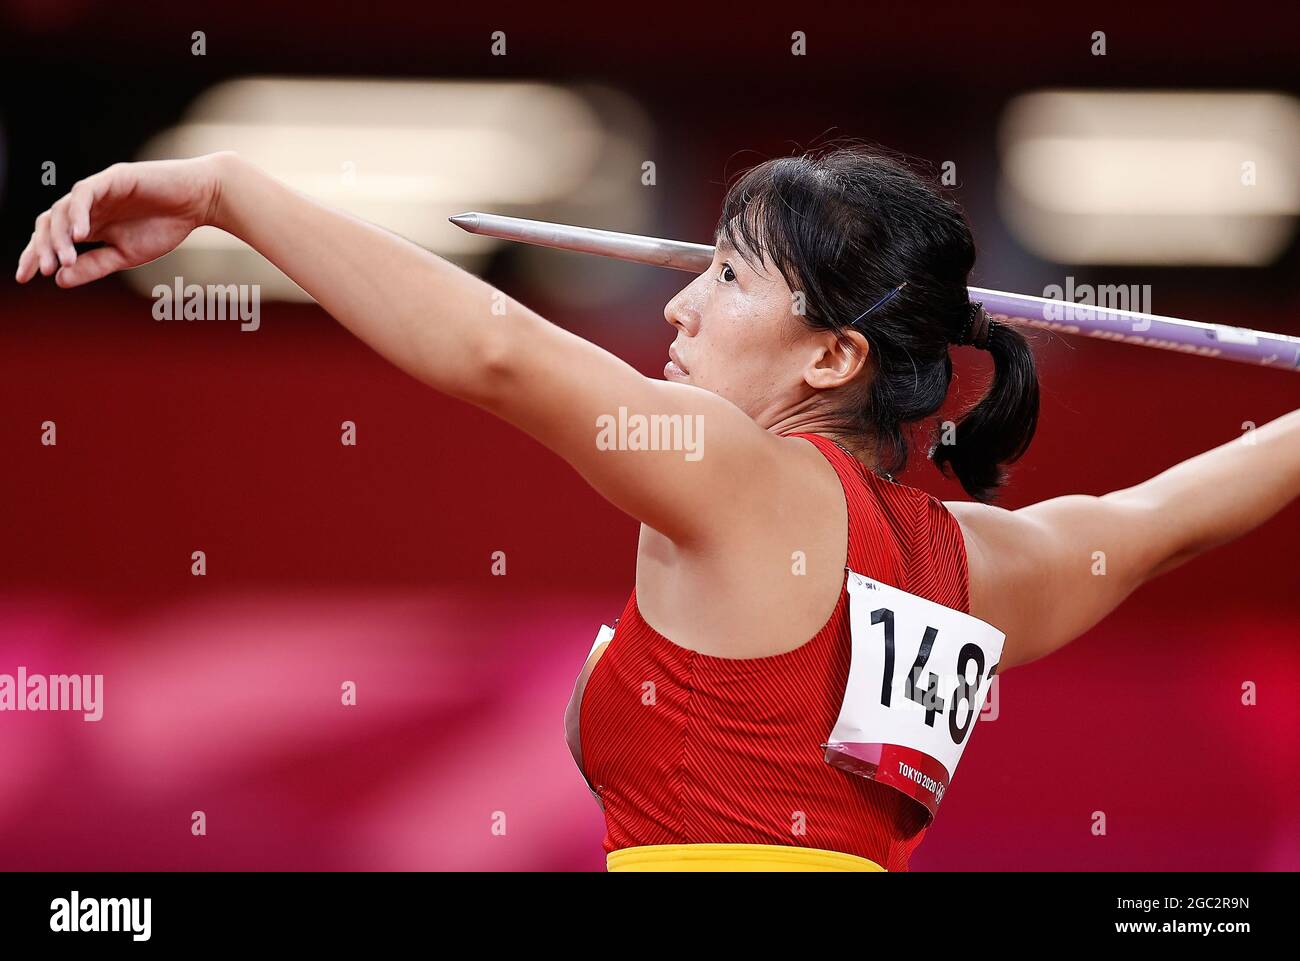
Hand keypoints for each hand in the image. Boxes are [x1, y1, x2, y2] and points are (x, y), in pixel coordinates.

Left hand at [15, 153, 231, 287]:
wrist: (199, 201)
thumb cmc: (167, 226)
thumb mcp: (126, 255)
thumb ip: (95, 265)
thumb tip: (59, 280)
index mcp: (90, 224)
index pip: (53, 238)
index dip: (37, 254)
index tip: (26, 277)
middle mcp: (88, 206)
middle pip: (49, 223)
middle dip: (41, 247)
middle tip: (43, 270)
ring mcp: (97, 190)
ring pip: (62, 210)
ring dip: (60, 236)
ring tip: (64, 259)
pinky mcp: (111, 178)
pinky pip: (85, 194)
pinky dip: (78, 214)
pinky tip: (79, 235)